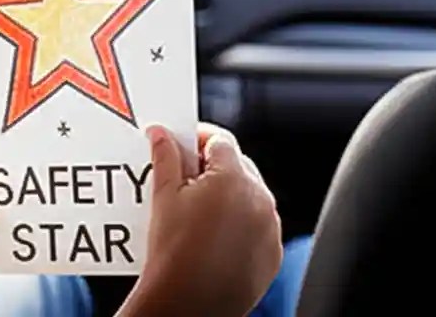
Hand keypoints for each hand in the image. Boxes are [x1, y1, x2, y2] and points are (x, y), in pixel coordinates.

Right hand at [119, 123, 282, 316]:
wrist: (187, 305)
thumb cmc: (173, 256)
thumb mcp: (164, 198)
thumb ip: (165, 157)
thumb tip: (162, 135)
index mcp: (233, 179)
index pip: (219, 140)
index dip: (197, 138)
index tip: (182, 144)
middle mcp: (259, 199)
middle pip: (237, 165)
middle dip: (212, 167)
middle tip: (184, 180)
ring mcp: (269, 226)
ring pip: (250, 194)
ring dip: (229, 194)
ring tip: (198, 211)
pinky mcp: (273, 251)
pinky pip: (259, 224)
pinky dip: (241, 223)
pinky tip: (214, 234)